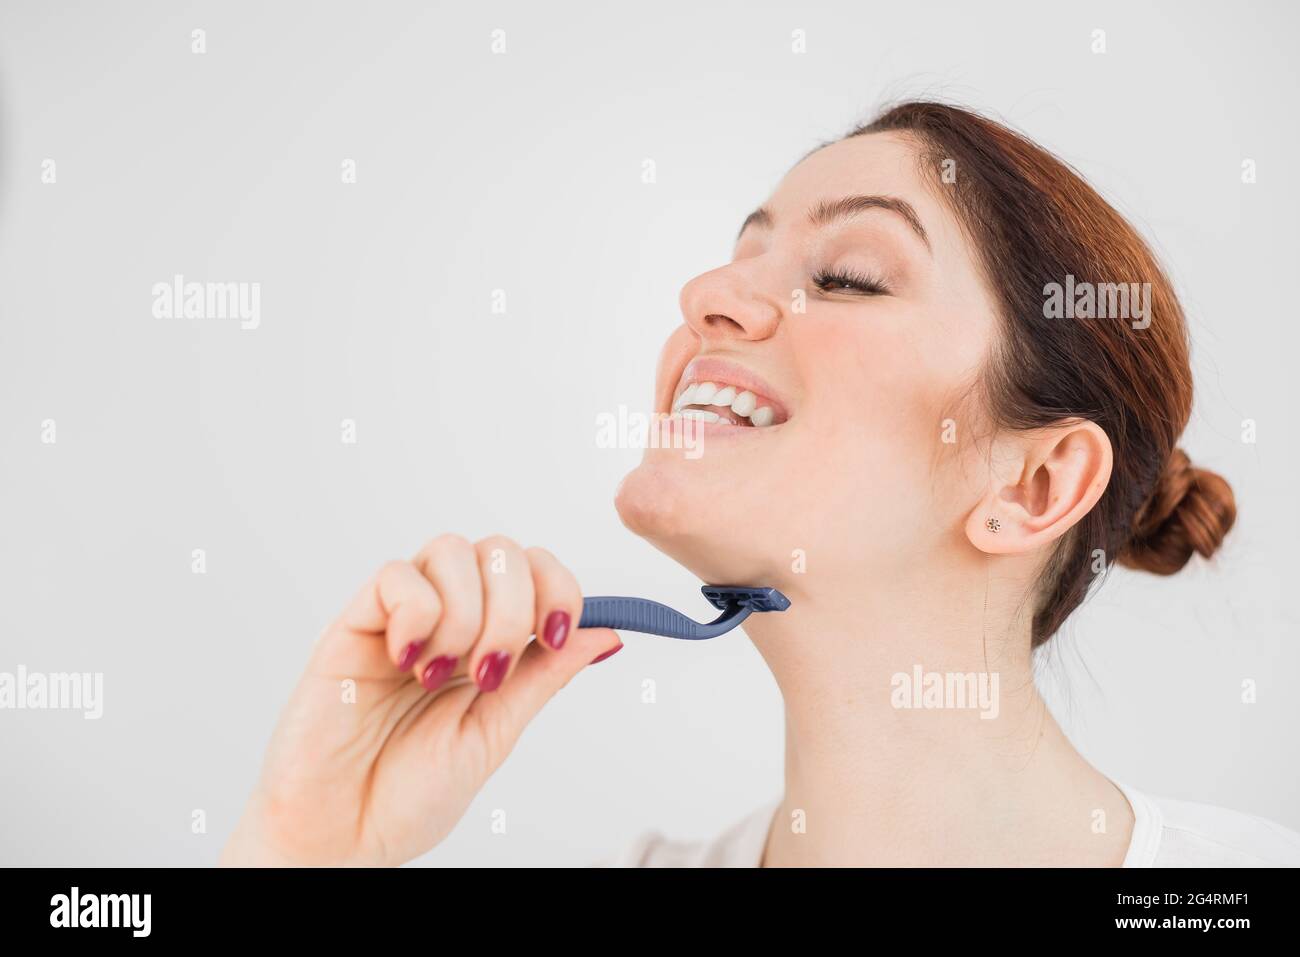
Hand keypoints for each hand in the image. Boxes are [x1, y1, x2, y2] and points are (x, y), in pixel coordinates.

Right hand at [220, 534, 621, 865]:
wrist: (341, 835)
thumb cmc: (408, 793)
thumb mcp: (496, 733)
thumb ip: (545, 676)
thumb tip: (608, 632)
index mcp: (488, 641)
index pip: (535, 570)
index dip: (558, 589)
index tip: (553, 636)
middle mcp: (447, 619)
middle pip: (500, 551)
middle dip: (512, 610)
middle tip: (489, 674)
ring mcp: (400, 618)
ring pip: (451, 551)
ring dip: (464, 614)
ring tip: (440, 676)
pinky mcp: (353, 625)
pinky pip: (395, 576)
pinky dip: (417, 613)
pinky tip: (409, 660)